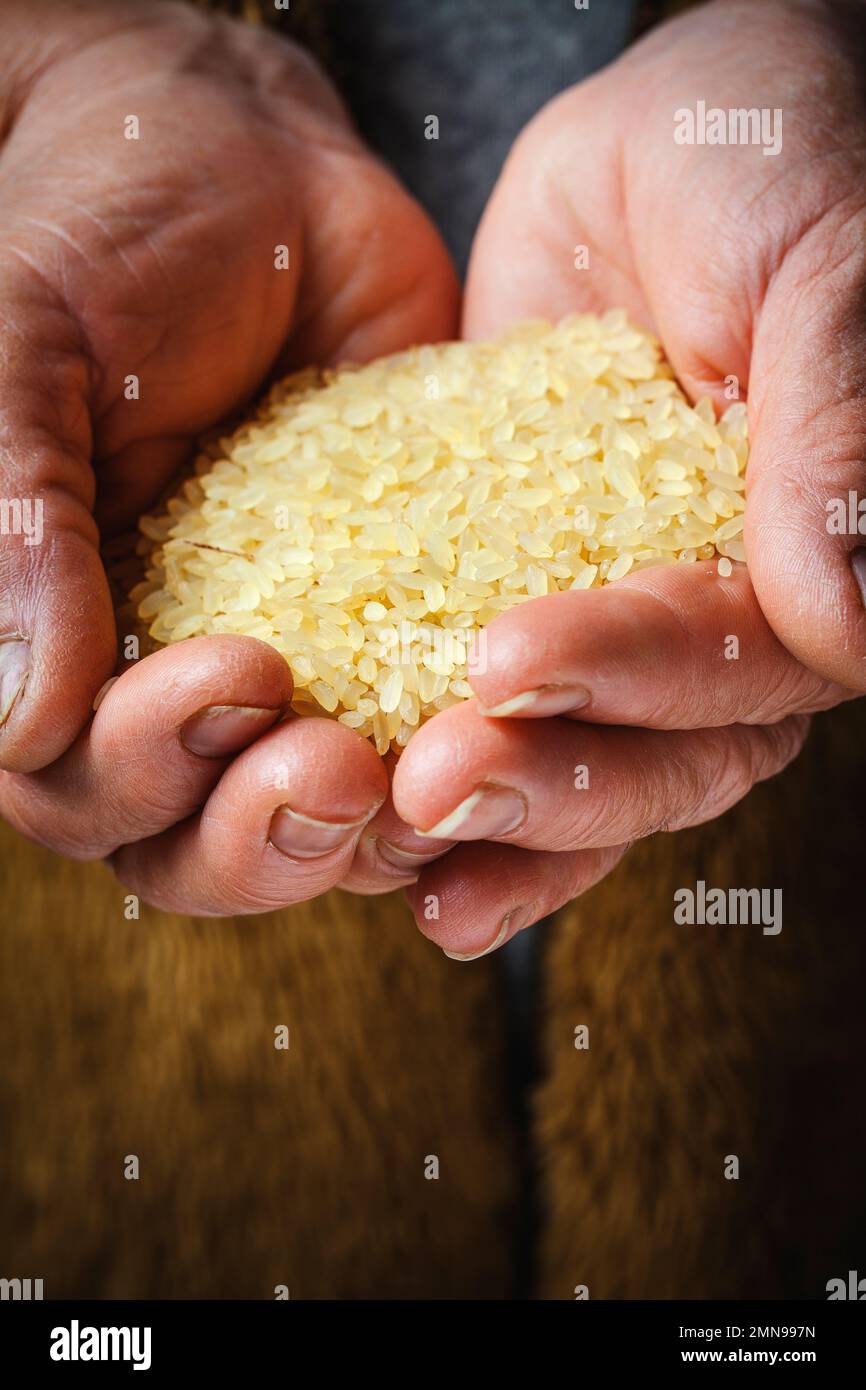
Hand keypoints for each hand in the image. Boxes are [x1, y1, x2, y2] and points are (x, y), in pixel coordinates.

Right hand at [0, 0, 457, 911]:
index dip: (147, 771)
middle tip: (337, 764)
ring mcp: (291, 668)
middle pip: (191, 848)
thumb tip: (17, 719)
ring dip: (367, 835)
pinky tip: (509, 740)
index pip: (77, 785)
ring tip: (435, 770)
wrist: (250, 165)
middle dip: (260, 834)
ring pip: (315, 829)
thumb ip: (16, 527)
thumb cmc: (109, 234)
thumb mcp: (28, 352)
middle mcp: (162, 682)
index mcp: (56, 643)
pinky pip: (429, 740)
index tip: (237, 675)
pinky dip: (469, 767)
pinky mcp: (398, 633)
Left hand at [391, 0, 864, 956]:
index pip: (741, 663)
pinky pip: (498, 719)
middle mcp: (731, 624)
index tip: (511, 660)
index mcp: (818, 566)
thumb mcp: (813, 271)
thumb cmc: (764, 172)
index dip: (633, 675)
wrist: (658, 154)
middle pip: (666, 758)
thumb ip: (835, 438)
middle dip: (551, 780)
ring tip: (395, 837)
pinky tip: (389, 842)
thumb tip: (854, 631)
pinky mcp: (518, 607)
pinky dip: (451, 782)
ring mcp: (625, 630)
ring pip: (583, 765)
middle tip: (432, 783)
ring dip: (496, 820)